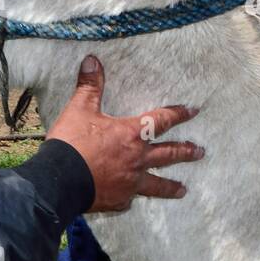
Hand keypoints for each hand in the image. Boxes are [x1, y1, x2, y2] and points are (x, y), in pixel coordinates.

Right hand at [47, 55, 203, 213]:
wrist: (58, 180)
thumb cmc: (71, 143)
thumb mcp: (79, 109)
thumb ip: (89, 86)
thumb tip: (91, 59)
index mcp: (132, 134)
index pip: (162, 120)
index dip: (179, 114)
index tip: (194, 111)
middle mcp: (137, 159)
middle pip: (169, 154)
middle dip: (186, 152)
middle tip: (200, 152)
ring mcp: (130, 182)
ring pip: (157, 184)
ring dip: (171, 186)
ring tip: (183, 190)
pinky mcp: (118, 200)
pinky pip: (129, 199)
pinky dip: (130, 198)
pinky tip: (131, 201)